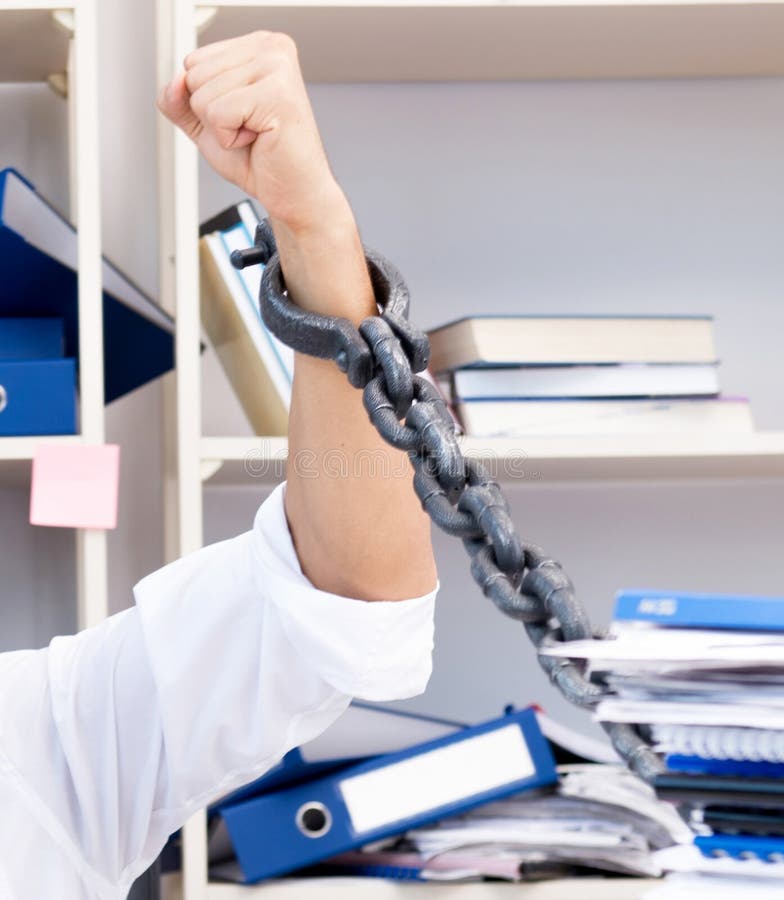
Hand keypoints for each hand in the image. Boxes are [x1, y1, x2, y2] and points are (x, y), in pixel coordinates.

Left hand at [158, 31, 346, 233]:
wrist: (292, 192)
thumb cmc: (261, 159)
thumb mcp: (207, 124)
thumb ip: (180, 100)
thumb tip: (175, 82)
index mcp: (257, 46)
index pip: (193, 62)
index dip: (207, 102)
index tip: (243, 116)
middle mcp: (270, 49)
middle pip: (195, 75)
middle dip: (213, 115)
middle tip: (250, 128)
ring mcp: (276, 67)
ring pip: (203, 96)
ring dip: (223, 128)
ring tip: (257, 134)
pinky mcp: (276, 94)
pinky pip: (218, 114)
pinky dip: (230, 138)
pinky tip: (259, 139)